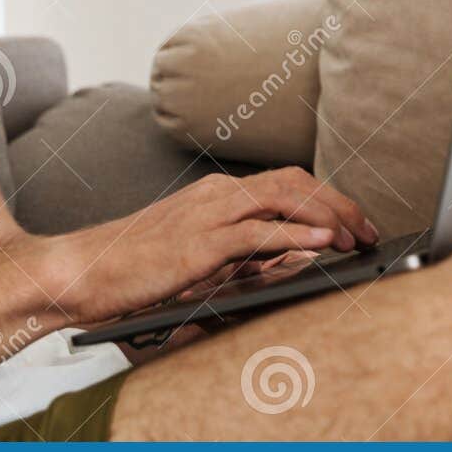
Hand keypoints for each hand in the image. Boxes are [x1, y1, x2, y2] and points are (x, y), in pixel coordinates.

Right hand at [16, 167, 377, 324]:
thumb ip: (235, 252)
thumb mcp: (193, 255)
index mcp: (215, 194)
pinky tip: (323, 245)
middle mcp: (216, 195)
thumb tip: (283, 260)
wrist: (83, 269)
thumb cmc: (132, 268)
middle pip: (295, 182)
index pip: (285, 182)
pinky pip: (258, 232)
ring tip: (356, 237)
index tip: (355, 222)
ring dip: (329, 216)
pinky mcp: (199, 243)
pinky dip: (296, 236)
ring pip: (284, 198)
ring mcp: (208, 215)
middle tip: (369, 230)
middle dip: (340, 203)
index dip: (328, 197)